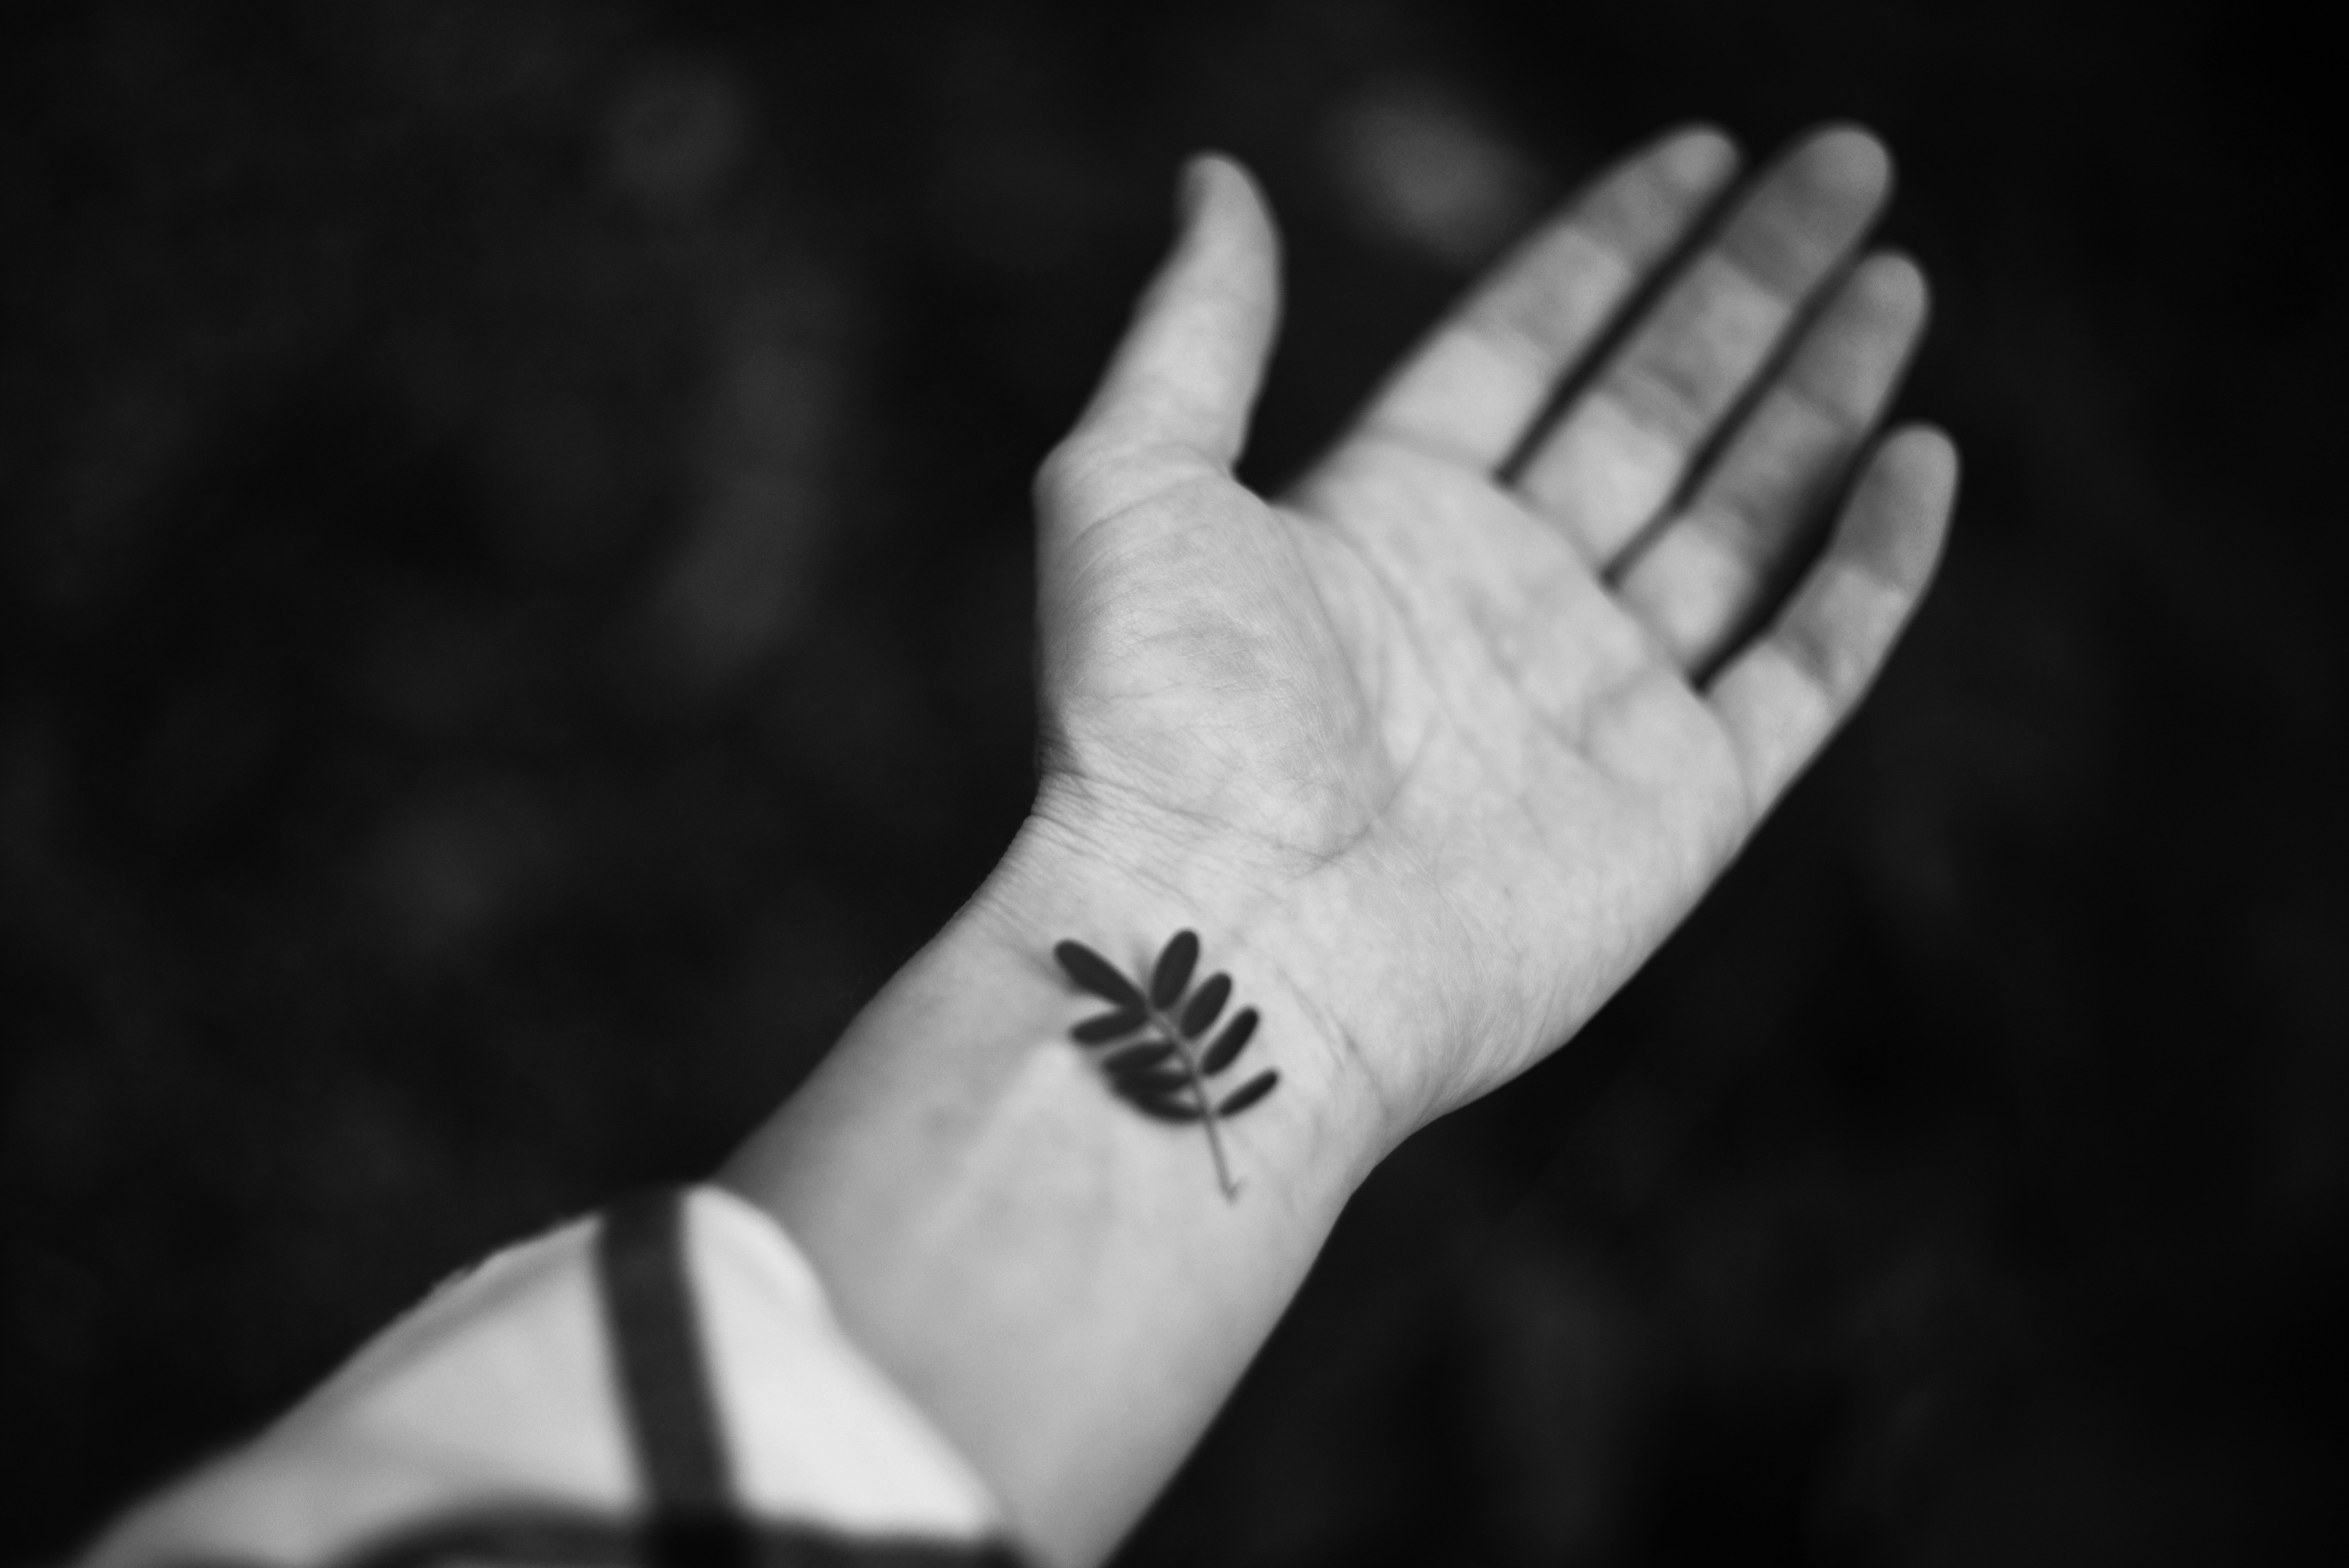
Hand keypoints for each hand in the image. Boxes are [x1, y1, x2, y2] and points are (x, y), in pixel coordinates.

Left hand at [1029, 125, 1953, 1133]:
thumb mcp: (1131, 486)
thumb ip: (1197, 332)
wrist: (1224, 948)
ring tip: (1895, 275)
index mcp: (1384, 521)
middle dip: (1752, 286)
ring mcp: (1597, 702)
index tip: (1705, 153)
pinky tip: (1919, 457)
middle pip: (1656, 407)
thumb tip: (1215, 179)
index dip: (1612, 247)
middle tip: (1851, 161)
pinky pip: (1806, 662)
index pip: (1525, 346)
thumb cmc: (1157, 726)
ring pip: (1745, 516)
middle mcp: (1499, 601)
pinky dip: (1872, 568)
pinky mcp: (1680, 803)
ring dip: (1822, 395)